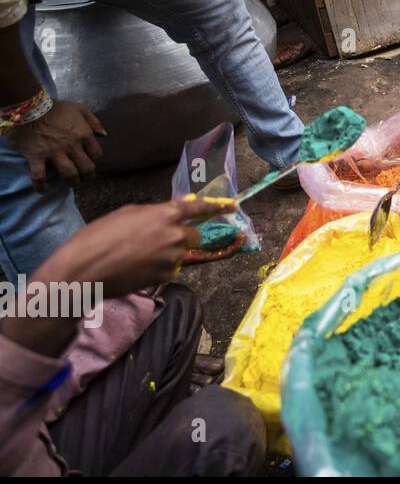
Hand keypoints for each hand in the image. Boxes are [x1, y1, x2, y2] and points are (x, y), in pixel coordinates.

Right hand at [8, 100, 105, 189]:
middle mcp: (71, 146)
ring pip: (69, 174)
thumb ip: (94, 121)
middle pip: (86, 167)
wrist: (29, 107)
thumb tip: (103, 135)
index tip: (89, 159)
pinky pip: (40, 176)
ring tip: (72, 183)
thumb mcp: (79, 109)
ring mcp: (54, 152)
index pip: (96, 154)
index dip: (94, 158)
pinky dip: (41, 186)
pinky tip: (44, 190)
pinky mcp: (36, 156)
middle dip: (88, 175)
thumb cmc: (56, 108)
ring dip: (73, 182)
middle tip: (85, 177)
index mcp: (83, 134)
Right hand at [43, 199, 230, 298]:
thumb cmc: (97, 238)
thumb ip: (154, 212)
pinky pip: (169, 270)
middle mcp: (175, 236)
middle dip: (182, 238)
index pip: (199, 208)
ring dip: (166, 254)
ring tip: (135, 255)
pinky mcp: (165, 277)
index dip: (217, 206)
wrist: (84, 272)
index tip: (232, 206)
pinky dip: (158, 268)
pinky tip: (134, 267)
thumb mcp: (126, 214)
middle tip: (157, 241)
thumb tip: (173, 211)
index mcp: (165, 215)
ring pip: (180, 254)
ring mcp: (172, 258)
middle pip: (193, 236)